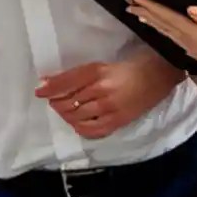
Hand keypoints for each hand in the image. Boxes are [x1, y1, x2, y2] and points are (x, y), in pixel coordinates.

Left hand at [35, 54, 183, 139]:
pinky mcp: (118, 121)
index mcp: (97, 71)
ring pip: (78, 116)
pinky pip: (93, 131)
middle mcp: (102, 90)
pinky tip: (78, 123)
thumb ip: (77, 75)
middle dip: (57, 102)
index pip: (67, 82)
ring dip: (66, 114)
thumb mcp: (101, 65)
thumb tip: (49, 81)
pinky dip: (80, 128)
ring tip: (64, 110)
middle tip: (54, 101)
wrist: (158, 75)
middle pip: (69, 101)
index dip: (50, 88)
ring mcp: (110, 108)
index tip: (39, 91)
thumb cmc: (128, 66)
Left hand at [125, 0, 196, 102]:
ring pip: (166, 32)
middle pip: (162, 24)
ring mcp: (194, 50)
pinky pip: (174, 39)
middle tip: (127, 1)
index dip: (151, 6)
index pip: (168, 17)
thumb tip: (191, 8)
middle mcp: (190, 43)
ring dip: (151, 21)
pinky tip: (161, 30)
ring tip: (136, 13)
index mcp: (196, 35)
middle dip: (145, 11)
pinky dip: (163, 31)